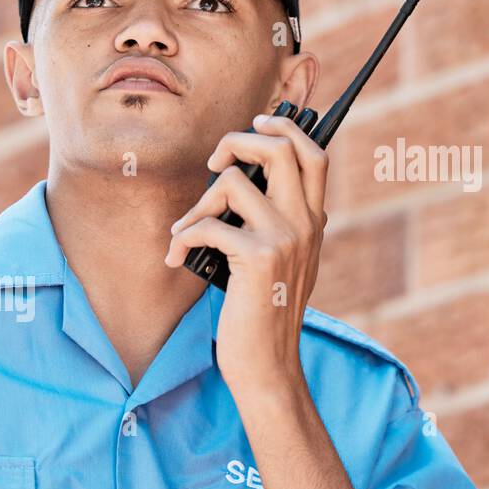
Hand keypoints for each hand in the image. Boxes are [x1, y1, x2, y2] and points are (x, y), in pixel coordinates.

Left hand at [162, 113, 328, 399]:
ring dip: (198, 203)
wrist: (268, 365)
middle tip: (213, 162)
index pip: (313, 154)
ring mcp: (284, 239)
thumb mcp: (282, 263)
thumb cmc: (263, 313)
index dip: (284, 126)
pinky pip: (207, 225)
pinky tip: (175, 258)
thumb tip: (242, 181)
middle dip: (237, 140)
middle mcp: (306, 224)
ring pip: (234, 180)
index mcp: (314, 221)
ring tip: (186, 231)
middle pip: (280, 147)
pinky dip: (182, 239)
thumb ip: (277, 223)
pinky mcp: (256, 259)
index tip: (254, 123)